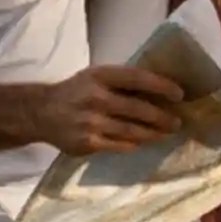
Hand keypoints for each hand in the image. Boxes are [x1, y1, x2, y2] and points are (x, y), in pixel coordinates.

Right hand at [35, 65, 183, 154]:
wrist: (41, 113)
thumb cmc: (75, 91)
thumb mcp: (94, 77)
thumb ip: (120, 82)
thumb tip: (158, 89)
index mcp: (99, 76)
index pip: (137, 78)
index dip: (160, 86)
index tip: (179, 94)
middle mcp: (96, 98)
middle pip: (138, 109)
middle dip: (162, 117)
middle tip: (178, 121)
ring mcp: (92, 122)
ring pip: (132, 130)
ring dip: (154, 133)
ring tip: (166, 134)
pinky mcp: (88, 143)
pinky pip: (120, 145)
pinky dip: (134, 144)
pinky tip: (143, 142)